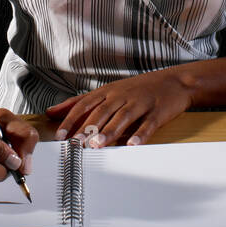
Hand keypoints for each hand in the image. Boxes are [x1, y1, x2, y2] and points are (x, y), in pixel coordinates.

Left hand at [45, 68, 191, 146]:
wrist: (174, 81)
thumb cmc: (138, 88)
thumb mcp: (108, 91)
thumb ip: (80, 102)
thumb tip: (51, 112)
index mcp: (108, 91)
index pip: (85, 104)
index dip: (72, 119)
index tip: (60, 135)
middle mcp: (122, 96)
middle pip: (102, 111)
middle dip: (87, 128)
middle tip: (76, 143)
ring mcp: (140, 103)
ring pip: (122, 117)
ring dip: (109, 132)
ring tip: (97, 145)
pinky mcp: (157, 112)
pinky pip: (147, 124)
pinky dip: (140, 135)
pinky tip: (132, 145)